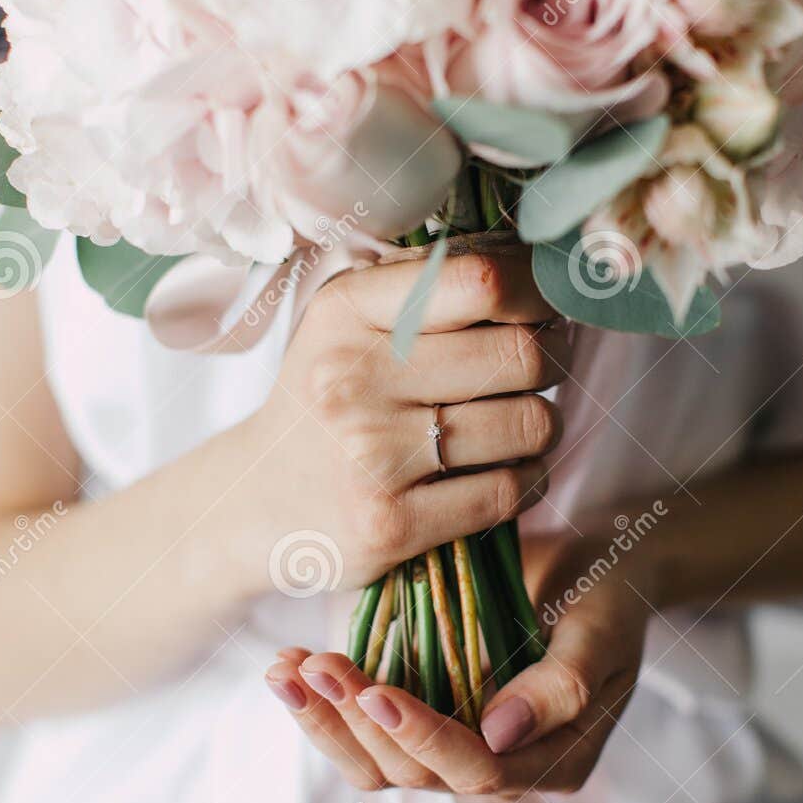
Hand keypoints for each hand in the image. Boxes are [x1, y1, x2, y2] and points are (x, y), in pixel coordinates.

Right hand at [231, 248, 569, 594]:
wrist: (256, 504)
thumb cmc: (327, 403)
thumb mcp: (350, 326)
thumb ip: (429, 291)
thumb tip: (542, 278)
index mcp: (347, 312)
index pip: (481, 282)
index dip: (536, 293)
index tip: (544, 310)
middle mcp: (354, 377)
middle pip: (519, 355)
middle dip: (545, 365)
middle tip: (532, 374)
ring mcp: (371, 455)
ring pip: (526, 424)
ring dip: (541, 426)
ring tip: (516, 427)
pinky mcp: (391, 523)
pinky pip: (508, 491)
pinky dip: (528, 480)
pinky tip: (508, 473)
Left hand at [267, 531, 655, 794]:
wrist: (596, 567)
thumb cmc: (610, 591)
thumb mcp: (604, 627)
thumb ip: (564, 683)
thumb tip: (499, 733)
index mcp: (555, 760)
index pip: (478, 770)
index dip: (425, 738)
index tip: (376, 692)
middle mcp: (501, 766)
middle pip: (414, 774)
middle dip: (358, 724)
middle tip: (315, 667)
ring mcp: (456, 745)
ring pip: (377, 763)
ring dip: (326, 722)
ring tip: (287, 671)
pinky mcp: (423, 716)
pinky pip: (366, 730)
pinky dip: (324, 703)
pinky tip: (289, 665)